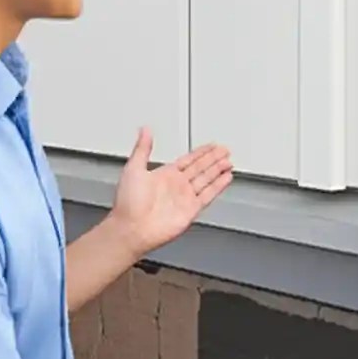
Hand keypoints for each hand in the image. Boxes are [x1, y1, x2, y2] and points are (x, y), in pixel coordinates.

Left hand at [107, 127, 232, 257]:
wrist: (132, 228)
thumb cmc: (128, 203)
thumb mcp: (133, 168)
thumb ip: (142, 149)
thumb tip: (144, 130)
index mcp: (165, 174)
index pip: (188, 160)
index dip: (201, 152)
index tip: (211, 145)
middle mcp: (177, 185)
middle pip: (201, 168)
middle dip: (214, 159)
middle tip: (225, 150)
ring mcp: (185, 197)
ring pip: (207, 179)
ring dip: (218, 170)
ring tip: (229, 162)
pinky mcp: (191, 210)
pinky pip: (209, 195)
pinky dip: (219, 186)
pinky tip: (227, 178)